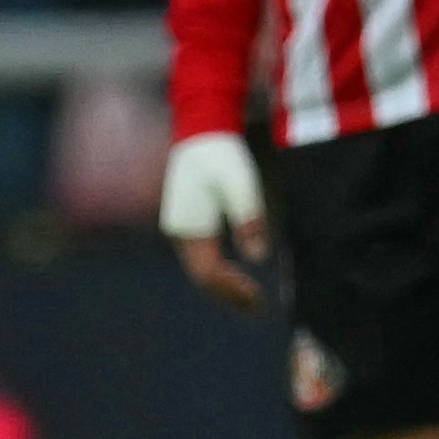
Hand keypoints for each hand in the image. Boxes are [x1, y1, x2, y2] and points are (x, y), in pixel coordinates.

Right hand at [160, 131, 269, 310]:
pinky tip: (240, 279)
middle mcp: (180, 232)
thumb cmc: (222, 154)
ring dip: (225, 287)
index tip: (258, 296)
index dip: (233, 288)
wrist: (202, 129)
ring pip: (201, 270)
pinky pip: (203, 258)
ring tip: (252, 300)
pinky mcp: (190, 224)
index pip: (209, 271)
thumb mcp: (241, 185)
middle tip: (258, 308)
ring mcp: (182, 229)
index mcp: (188, 226)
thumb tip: (259, 256)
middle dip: (229, 295)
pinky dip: (221, 272)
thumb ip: (249, 220)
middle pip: (202, 277)